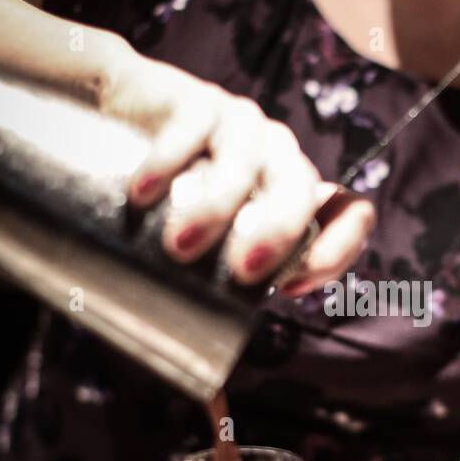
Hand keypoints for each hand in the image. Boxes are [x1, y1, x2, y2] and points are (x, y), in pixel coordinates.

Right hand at [106, 49, 374, 286]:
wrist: (109, 118)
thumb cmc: (165, 198)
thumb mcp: (201, 241)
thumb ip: (222, 278)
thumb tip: (222, 358)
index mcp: (292, 195)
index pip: (349, 212)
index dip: (338, 249)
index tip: (293, 286)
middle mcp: (278, 159)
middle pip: (302, 191)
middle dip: (277, 234)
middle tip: (240, 271)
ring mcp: (242, 126)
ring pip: (247, 165)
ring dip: (215, 209)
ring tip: (177, 245)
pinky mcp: (199, 102)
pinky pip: (195, 130)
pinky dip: (168, 164)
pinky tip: (142, 195)